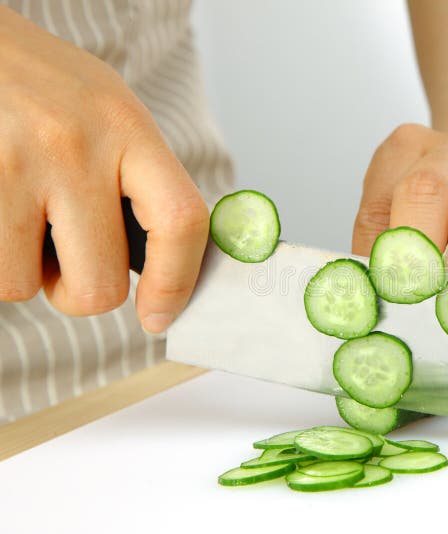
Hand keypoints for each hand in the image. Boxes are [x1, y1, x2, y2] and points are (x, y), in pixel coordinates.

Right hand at [0, 7, 208, 332]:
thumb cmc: (41, 85)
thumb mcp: (108, 111)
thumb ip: (141, 179)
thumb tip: (169, 262)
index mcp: (127, 127)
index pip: (180, 221)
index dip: (177, 283)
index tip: (160, 315)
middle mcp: (75, 146)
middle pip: (99, 284)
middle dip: (79, 291)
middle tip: (65, 258)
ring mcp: (15, 164)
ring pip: (27, 286)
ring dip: (25, 272)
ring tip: (21, 222)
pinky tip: (1, 214)